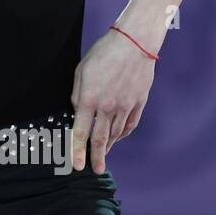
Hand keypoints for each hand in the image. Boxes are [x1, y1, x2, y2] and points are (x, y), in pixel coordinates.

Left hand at [69, 29, 155, 173]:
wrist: (134, 44)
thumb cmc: (104, 53)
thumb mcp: (81, 71)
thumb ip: (77, 95)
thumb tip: (78, 112)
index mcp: (90, 98)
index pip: (81, 131)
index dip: (77, 150)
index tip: (76, 165)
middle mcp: (108, 106)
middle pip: (101, 139)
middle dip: (96, 157)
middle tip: (95, 170)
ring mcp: (126, 106)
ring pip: (116, 133)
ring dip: (108, 147)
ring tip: (103, 156)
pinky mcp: (139, 103)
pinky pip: (130, 124)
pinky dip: (122, 134)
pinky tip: (118, 138)